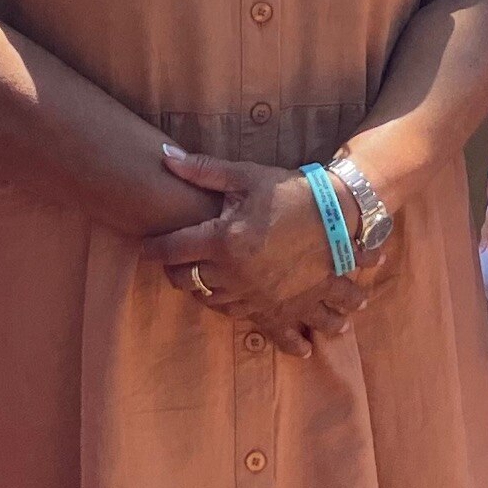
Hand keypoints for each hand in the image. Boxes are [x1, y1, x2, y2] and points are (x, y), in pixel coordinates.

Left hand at [143, 145, 368, 355]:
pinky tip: (268, 327)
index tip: (146, 248)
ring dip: (209, 296)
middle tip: (177, 264)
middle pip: (189, 283)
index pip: (171, 250)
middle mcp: (235, 276)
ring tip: (210, 284)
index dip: (153, 249)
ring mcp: (260, 297)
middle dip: (178, 273)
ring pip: (219, 306)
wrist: (342, 214)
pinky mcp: (286, 309)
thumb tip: (164, 156)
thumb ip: (203, 171)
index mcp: (222, 241)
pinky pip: (272, 331)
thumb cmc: (291, 191)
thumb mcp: (247, 176)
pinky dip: (266, 331)